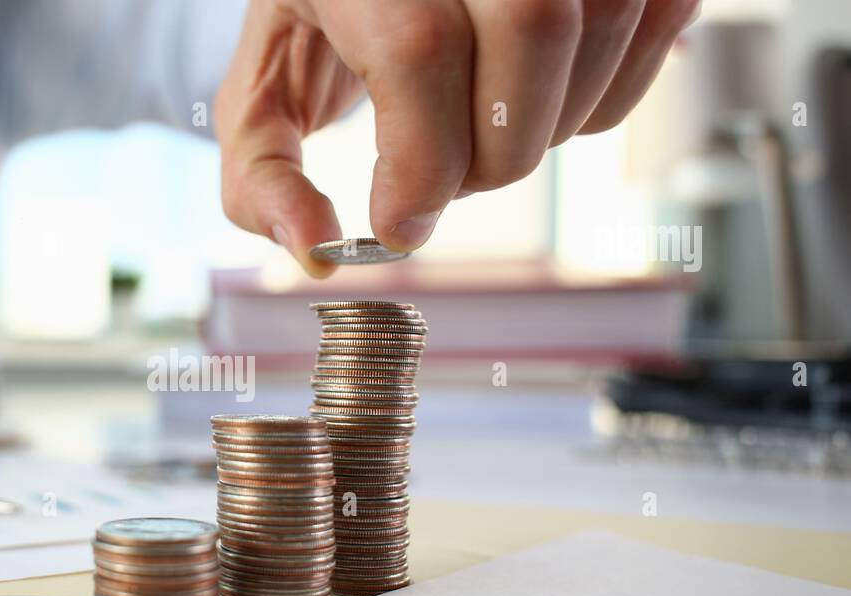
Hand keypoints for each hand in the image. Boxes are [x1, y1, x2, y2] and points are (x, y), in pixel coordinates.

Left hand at [215, 0, 700, 276]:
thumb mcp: (262, 87)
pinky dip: (602, 102)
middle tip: (448, 179)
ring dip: (548, 133)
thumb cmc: (321, 13)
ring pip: (600, 29)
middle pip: (531, 31)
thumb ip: (263, 177)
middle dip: (494, 153)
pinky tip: (537, 105)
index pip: (420, 51)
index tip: (400, 224)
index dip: (421, 163)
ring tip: (485, 137)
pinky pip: (652, 29)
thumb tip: (314, 252)